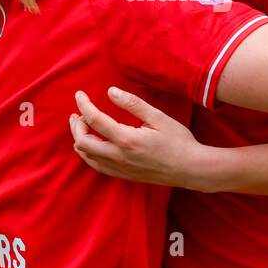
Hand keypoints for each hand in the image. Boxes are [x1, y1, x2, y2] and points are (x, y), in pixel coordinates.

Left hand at [68, 87, 211, 189]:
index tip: (79, 95)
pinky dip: (89, 153)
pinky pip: (97, 166)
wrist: (191, 169)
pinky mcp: (124, 175)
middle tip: (78, 113)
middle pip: (83, 142)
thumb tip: (111, 91)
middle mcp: (119, 157)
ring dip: (80, 139)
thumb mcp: (158, 117)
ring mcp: (120, 169)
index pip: (94, 120)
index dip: (83, 105)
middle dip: (77, 125)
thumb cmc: (178, 141)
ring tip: (83, 126)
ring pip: (87, 156)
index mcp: (126, 140)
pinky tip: (94, 144)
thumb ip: (132, 104)